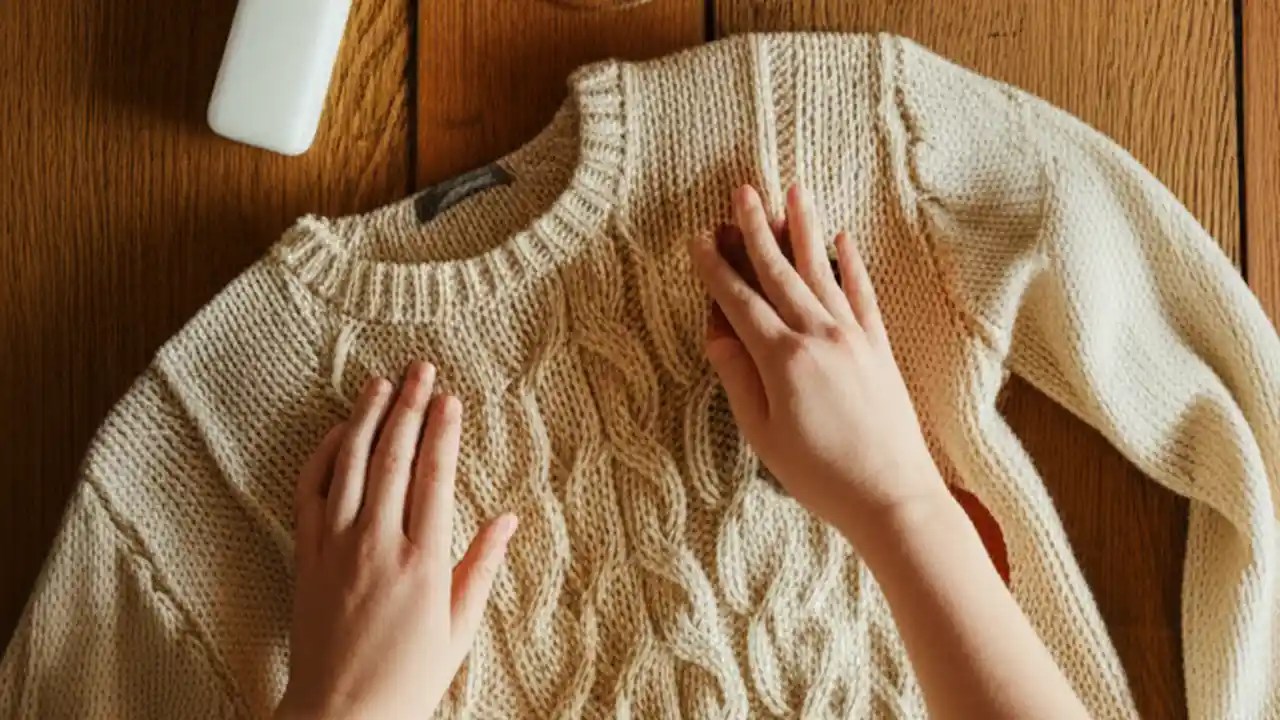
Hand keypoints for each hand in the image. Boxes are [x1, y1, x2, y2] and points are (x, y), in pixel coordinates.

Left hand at [277, 362, 517, 719]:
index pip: (435, 478)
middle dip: (409, 407)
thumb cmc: (408, 679)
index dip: (443, 432)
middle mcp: (377, 546)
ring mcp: (336, 548)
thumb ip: (481, 566)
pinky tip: (339, 431)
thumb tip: (509, 518)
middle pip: (393, 458)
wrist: (340, 716)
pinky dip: (324, 456)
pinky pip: (310, 492)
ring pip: (350, 465)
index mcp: (423, 564)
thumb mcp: (460, 628)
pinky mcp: (306, 556)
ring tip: (382, 383)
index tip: (450, 398)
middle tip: (421, 368)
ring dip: (366, 418)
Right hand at [689, 184, 948, 539]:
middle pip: (780, 273)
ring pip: (822, 272)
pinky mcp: (879, 348)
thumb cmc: (819, 476)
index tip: (700, 238)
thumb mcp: (762, 435)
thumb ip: (738, 379)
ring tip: (793, 191)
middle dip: (757, 230)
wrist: (892, 496)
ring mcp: (854, 338)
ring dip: (804, 230)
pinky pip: (863, 294)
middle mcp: (819, 337)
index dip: (717, 269)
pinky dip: (851, 264)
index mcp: (782, 360)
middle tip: (743, 191)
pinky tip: (842, 239)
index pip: (740, 301)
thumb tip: (717, 333)